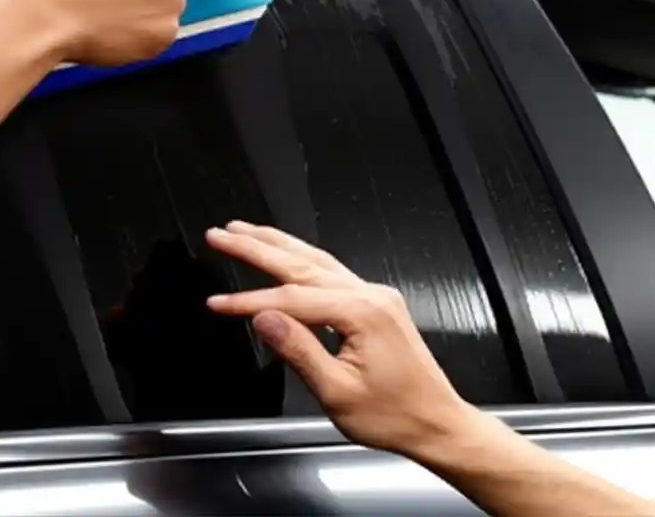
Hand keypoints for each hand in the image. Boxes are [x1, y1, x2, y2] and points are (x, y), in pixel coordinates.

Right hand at [205, 221, 473, 455]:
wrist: (436, 423)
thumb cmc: (394, 415)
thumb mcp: (338, 392)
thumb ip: (298, 350)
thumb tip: (263, 318)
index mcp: (362, 312)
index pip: (291, 298)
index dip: (249, 300)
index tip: (217, 303)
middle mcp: (371, 295)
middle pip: (302, 263)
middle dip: (257, 246)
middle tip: (221, 234)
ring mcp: (376, 296)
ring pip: (317, 260)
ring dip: (278, 244)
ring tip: (245, 230)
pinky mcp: (377, 305)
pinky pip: (332, 272)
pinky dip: (302, 260)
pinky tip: (287, 255)